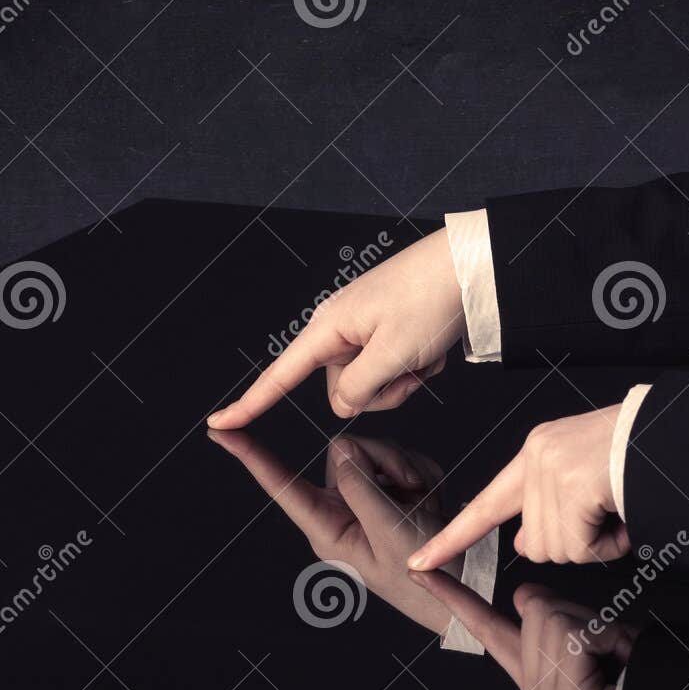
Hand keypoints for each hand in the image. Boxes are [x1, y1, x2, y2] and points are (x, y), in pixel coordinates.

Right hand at [208, 229, 463, 427]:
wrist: (469, 266)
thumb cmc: (431, 300)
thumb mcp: (394, 353)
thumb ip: (360, 388)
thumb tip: (344, 404)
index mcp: (330, 328)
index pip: (280, 374)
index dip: (251, 402)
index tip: (219, 423)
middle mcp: (340, 329)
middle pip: (342, 392)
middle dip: (379, 394)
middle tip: (412, 371)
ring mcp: (364, 331)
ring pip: (372, 386)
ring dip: (402, 381)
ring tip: (426, 356)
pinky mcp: (387, 333)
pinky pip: (393, 370)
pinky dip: (416, 368)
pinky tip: (433, 348)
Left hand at [210, 429, 461, 633]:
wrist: (466, 581)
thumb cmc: (422, 573)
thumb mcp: (388, 530)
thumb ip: (361, 487)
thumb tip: (343, 448)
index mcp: (327, 527)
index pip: (282, 486)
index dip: (251, 456)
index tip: (219, 431)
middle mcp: (342, 509)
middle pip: (345, 452)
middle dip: (381, 462)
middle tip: (410, 494)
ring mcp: (369, 498)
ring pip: (378, 450)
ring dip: (408, 470)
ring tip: (424, 505)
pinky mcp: (395, 489)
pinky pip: (405, 457)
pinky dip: (424, 474)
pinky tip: (432, 502)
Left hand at [409, 405, 627, 570]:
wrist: (677, 432)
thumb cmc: (641, 457)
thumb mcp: (584, 478)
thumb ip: (548, 508)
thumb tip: (521, 545)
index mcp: (537, 454)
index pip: (485, 505)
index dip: (452, 539)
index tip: (419, 562)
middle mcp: (537, 456)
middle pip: (534, 545)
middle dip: (577, 544)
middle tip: (609, 517)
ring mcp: (553, 469)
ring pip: (557, 550)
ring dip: (596, 545)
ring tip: (620, 512)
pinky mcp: (573, 483)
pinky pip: (581, 546)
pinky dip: (610, 544)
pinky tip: (624, 515)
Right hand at [410, 571, 636, 689]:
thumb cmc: (644, 683)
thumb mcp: (599, 639)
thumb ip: (552, 618)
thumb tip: (520, 595)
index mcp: (535, 682)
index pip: (486, 631)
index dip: (453, 599)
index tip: (420, 572)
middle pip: (536, 610)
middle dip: (583, 616)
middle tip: (614, 654)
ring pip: (554, 619)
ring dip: (599, 630)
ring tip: (618, 665)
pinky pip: (575, 637)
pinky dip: (607, 640)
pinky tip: (617, 671)